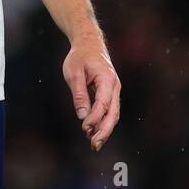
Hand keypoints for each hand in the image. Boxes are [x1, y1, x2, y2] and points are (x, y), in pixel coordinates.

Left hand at [62, 31, 120, 151]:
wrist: (89, 43)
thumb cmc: (80, 56)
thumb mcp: (74, 73)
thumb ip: (79, 94)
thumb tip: (82, 116)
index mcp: (107, 79)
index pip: (103, 103)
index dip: (95, 118)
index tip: (84, 128)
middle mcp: (114, 86)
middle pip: (113, 113)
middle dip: (104, 130)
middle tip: (94, 145)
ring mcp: (114, 90)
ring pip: (113, 114)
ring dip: (105, 129)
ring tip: (94, 144)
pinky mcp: (110, 93)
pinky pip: (109, 110)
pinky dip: (103, 122)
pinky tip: (94, 133)